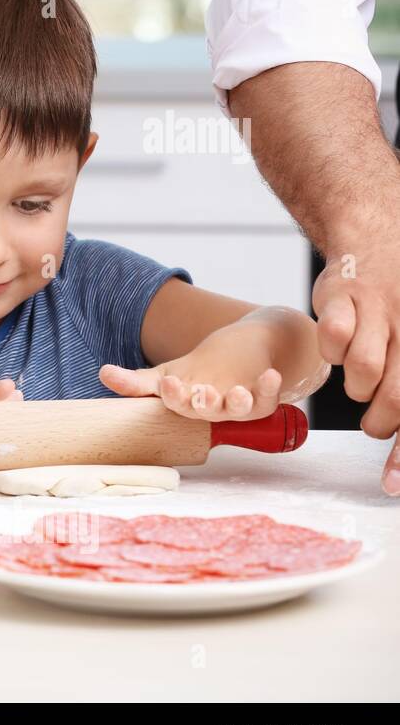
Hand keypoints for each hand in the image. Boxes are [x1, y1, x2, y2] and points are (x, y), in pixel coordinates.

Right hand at [100, 317, 295, 421]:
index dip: (173, 396)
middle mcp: (212, 410)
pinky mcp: (263, 399)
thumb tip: (103, 374)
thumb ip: (135, 381)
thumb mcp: (165, 373)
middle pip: (206, 413)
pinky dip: (269, 387)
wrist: (243, 351)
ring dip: (237, 404)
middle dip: (201, 405)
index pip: (177, 405)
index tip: (168, 384)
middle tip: (199, 395)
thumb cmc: (201, 370)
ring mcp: (238, 406)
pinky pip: (268, 399)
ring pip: (238, 411)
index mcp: (186, 406)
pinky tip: (270, 375)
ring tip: (238, 393)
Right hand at [313, 247, 399, 494]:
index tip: (391, 485)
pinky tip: (342, 341)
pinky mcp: (345, 295)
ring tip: (361, 376)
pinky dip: (332, 351)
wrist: (378, 239)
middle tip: (375, 423)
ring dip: (356, 385)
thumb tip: (399, 448)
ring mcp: (381, 308)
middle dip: (379, 422)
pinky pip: (332, 342)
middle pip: (396, 397)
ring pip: (361, 373)